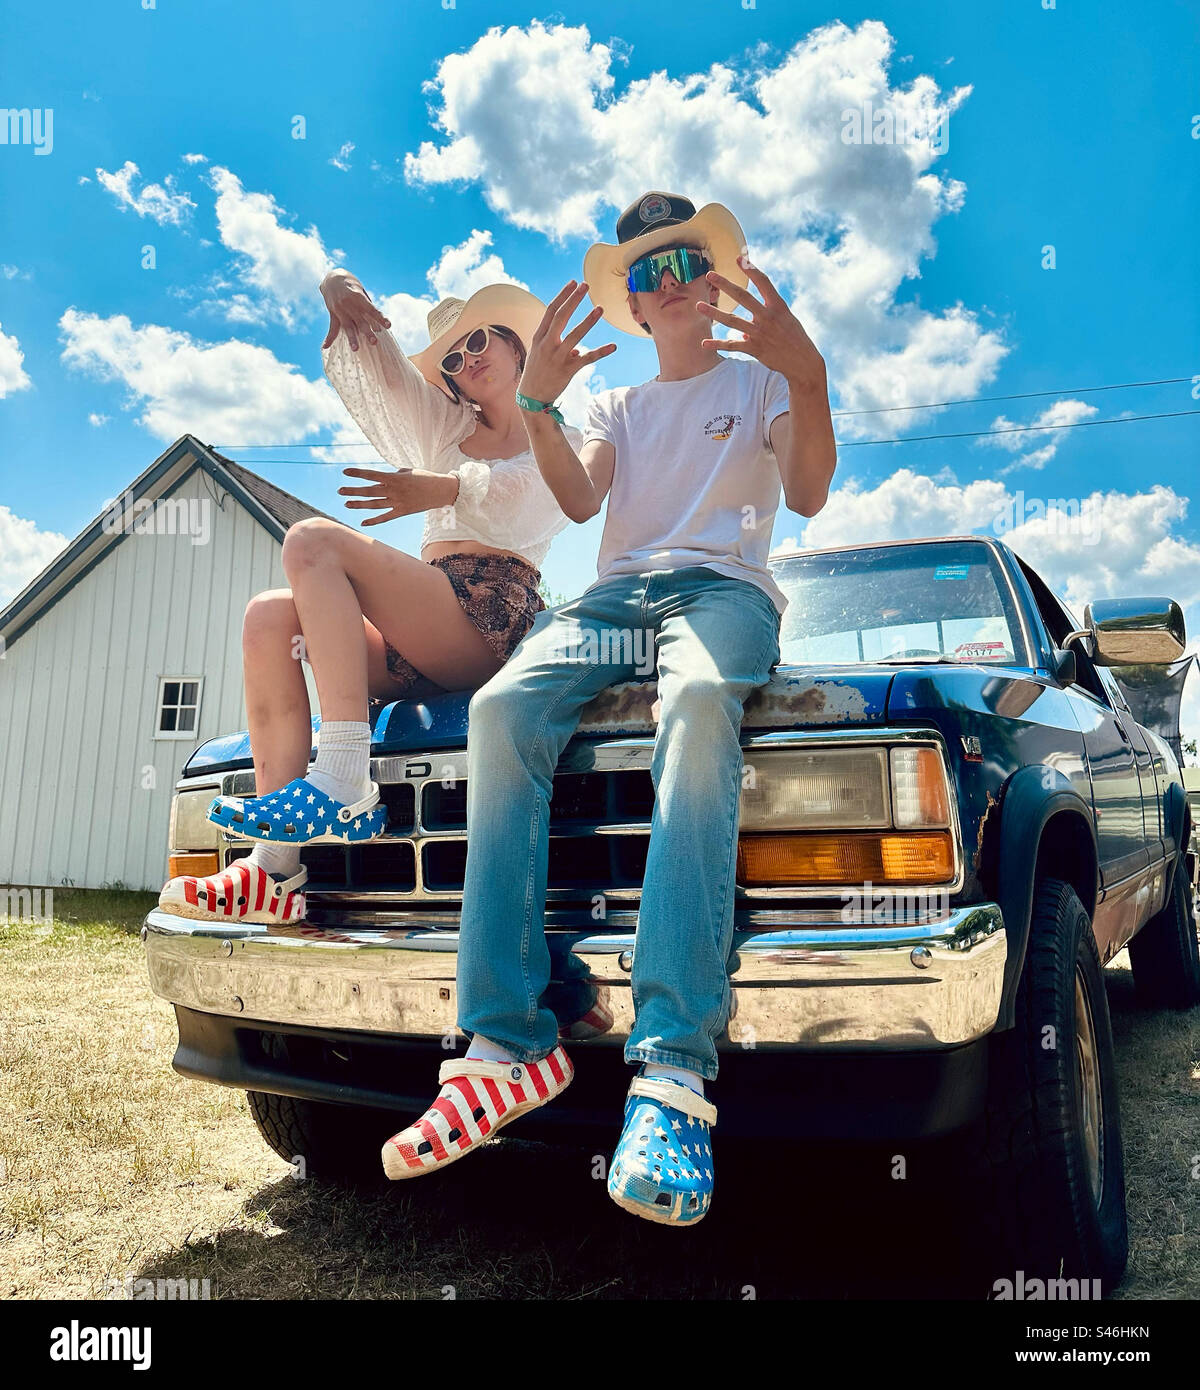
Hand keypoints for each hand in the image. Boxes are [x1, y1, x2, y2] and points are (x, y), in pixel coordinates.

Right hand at [321, 270, 390, 351]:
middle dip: (367, 332)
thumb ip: (367, 306)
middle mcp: (348, 304)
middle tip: (374, 342)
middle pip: (360, 321)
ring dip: (351, 338)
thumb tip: (376, 323)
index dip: (380, 318)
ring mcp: (339, 309)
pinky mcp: (333, 313)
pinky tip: (325, 346)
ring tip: (355, 349)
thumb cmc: (352, 284)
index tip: (388, 325)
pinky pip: (332, 327)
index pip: (372, 309)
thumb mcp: (361, 291)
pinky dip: (329, 338)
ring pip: (347, 326)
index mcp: (358, 296)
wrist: (332, 277)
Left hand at [339, 466, 453, 524]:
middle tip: (339, 491)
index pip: (372, 475)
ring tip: (346, 504)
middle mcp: (394, 490)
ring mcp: (398, 502)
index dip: (358, 473)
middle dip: (353, 490)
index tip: (345, 472)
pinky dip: (374, 520)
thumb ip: (394, 475)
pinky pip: (386, 517)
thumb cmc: (425, 478)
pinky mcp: (403, 512)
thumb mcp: (409, 471)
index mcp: (395, 478)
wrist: (442, 491)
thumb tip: (382, 480)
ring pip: (374, 505)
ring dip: (359, 504)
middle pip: (369, 491)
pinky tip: (363, 522)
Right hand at [519, 281, 616, 405]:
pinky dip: (601, 352)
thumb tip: (577, 350)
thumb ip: (556, 345)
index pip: (551, 311)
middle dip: (574, 300)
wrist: (531, 398)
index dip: (563, 296)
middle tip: (586, 286)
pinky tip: (613, 346)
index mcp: (539, 337)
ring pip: (575, 336)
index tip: (573, 283)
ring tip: (600, 308)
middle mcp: (547, 344)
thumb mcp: (540, 354)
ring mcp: (557, 357)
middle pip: (561, 317)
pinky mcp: (568, 370)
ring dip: (588, 321)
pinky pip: (587, 359)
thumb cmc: (536, 373)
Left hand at [697, 256, 825, 385]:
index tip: (740, 258)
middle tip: (710, 275)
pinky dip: (717, 344)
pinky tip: (704, 343)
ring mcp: (761, 332)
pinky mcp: (755, 349)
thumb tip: (743, 332)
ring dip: (713, 313)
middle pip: (743, 296)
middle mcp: (768, 316)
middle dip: (725, 285)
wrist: (804, 362)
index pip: (763, 282)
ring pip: (732, 320)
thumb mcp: (785, 323)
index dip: (751, 269)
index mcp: (778, 306)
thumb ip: (764, 322)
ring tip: (698, 306)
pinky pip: (732, 345)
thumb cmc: (795, 339)